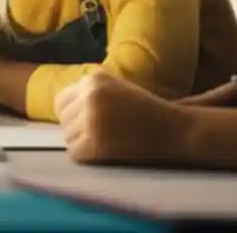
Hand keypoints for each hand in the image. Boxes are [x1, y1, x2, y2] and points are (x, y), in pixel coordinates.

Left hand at [55, 71, 188, 165]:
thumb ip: (89, 92)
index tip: (87, 121)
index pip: (62, 99)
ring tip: (107, 141)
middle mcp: (90, 95)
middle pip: (62, 117)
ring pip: (67, 136)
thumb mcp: (116, 89)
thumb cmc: (146, 111)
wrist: (176, 131)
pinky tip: (105, 153)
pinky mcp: (95, 143)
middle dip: (76, 127)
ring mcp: (92, 119)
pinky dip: (86, 156)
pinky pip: (74, 152)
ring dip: (82, 142)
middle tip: (100, 134)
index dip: (73, 113)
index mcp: (94, 79)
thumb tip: (60, 106)